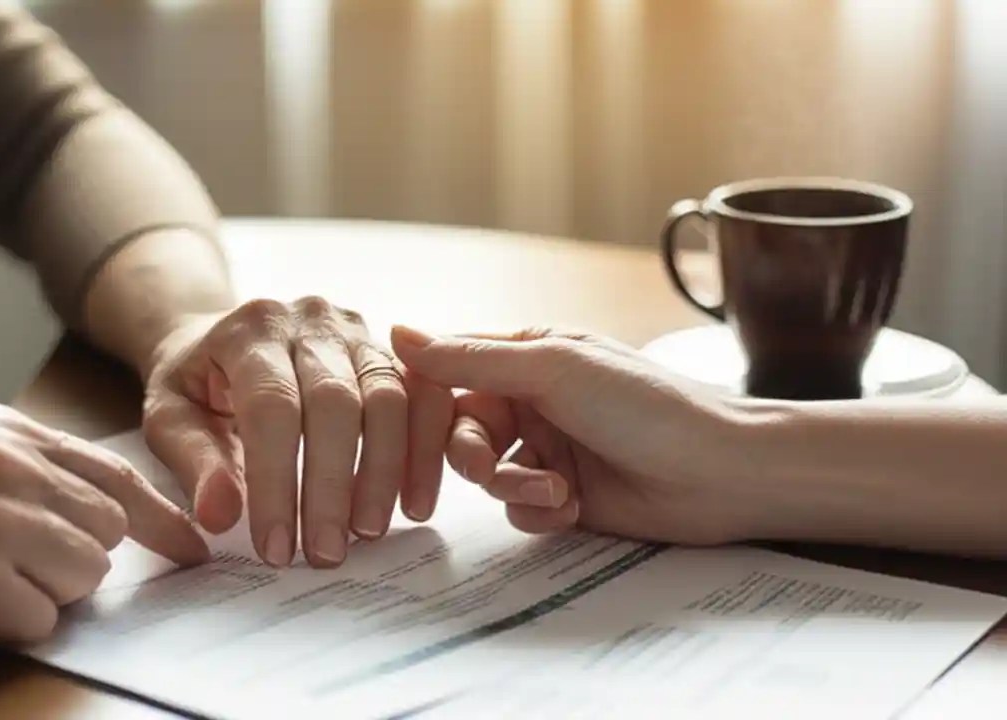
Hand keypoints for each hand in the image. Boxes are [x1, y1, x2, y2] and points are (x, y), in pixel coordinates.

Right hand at [0, 404, 207, 657]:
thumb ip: (27, 474)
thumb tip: (105, 522)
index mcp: (3, 430)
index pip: (115, 472)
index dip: (161, 515)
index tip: (195, 547)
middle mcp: (9, 463)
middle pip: (109, 529)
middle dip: (73, 562)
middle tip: (3, 570)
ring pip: (87, 576)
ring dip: (42, 595)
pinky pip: (42, 621)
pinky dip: (6, 626)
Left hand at [141, 298, 452, 567]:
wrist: (228, 337)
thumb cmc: (198, 382)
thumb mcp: (170, 416)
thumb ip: (193, 462)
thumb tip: (220, 515)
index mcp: (250, 330)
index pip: (272, 405)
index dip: (277, 481)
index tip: (275, 547)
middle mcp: (311, 319)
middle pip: (336, 401)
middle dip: (333, 486)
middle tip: (326, 553)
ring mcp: (359, 332)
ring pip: (389, 397)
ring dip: (384, 473)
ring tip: (367, 533)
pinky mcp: (392, 352)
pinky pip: (425, 396)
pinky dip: (426, 451)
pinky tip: (415, 504)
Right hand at [391, 326, 755, 544]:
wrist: (720, 474)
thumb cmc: (647, 406)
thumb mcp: (552, 369)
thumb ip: (471, 358)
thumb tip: (397, 332)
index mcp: (529, 354)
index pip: (450, 371)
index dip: (427, 401)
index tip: (413, 427)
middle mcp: (534, 400)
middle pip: (460, 431)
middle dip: (470, 456)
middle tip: (488, 470)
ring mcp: (550, 449)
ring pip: (487, 475)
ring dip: (513, 486)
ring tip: (555, 492)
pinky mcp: (565, 496)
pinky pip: (518, 510)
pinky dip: (538, 511)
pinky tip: (574, 506)